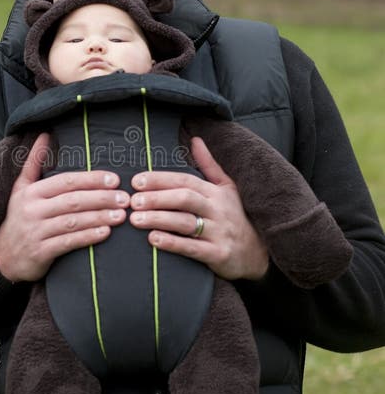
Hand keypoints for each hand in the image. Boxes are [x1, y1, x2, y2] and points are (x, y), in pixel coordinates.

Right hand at [0, 133, 129, 281]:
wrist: (2, 256)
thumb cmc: (18, 218)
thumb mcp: (21, 189)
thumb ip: (34, 163)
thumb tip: (44, 134)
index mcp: (31, 192)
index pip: (66, 181)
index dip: (91, 179)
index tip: (114, 179)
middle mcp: (33, 210)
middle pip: (73, 201)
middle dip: (101, 198)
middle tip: (124, 198)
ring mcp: (36, 232)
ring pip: (73, 221)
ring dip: (100, 217)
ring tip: (121, 215)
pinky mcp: (40, 252)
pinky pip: (68, 242)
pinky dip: (88, 237)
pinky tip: (106, 233)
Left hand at [129, 136, 268, 280]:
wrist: (259, 254)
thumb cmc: (237, 217)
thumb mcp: (227, 188)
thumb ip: (209, 165)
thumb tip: (195, 139)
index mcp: (216, 192)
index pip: (185, 181)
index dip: (160, 179)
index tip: (136, 181)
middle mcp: (218, 210)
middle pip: (184, 198)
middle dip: (157, 198)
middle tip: (132, 201)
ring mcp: (219, 232)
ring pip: (186, 222)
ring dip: (158, 219)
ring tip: (135, 219)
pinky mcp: (219, 254)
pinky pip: (193, 248)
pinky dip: (172, 243)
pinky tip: (153, 239)